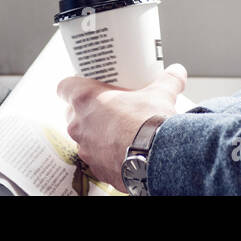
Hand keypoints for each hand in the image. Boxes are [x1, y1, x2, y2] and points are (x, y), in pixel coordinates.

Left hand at [56, 64, 186, 193]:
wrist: (157, 157)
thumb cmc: (150, 123)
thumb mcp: (161, 92)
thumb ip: (167, 79)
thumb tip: (176, 72)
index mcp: (87, 99)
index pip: (64, 87)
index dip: (73, 85)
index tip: (83, 85)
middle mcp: (80, 124)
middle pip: (72, 113)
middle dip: (87, 111)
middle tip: (107, 108)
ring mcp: (86, 148)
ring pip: (83, 137)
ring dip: (96, 133)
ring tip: (117, 131)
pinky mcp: (96, 168)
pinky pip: (96, 158)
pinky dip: (105, 154)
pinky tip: (122, 151)